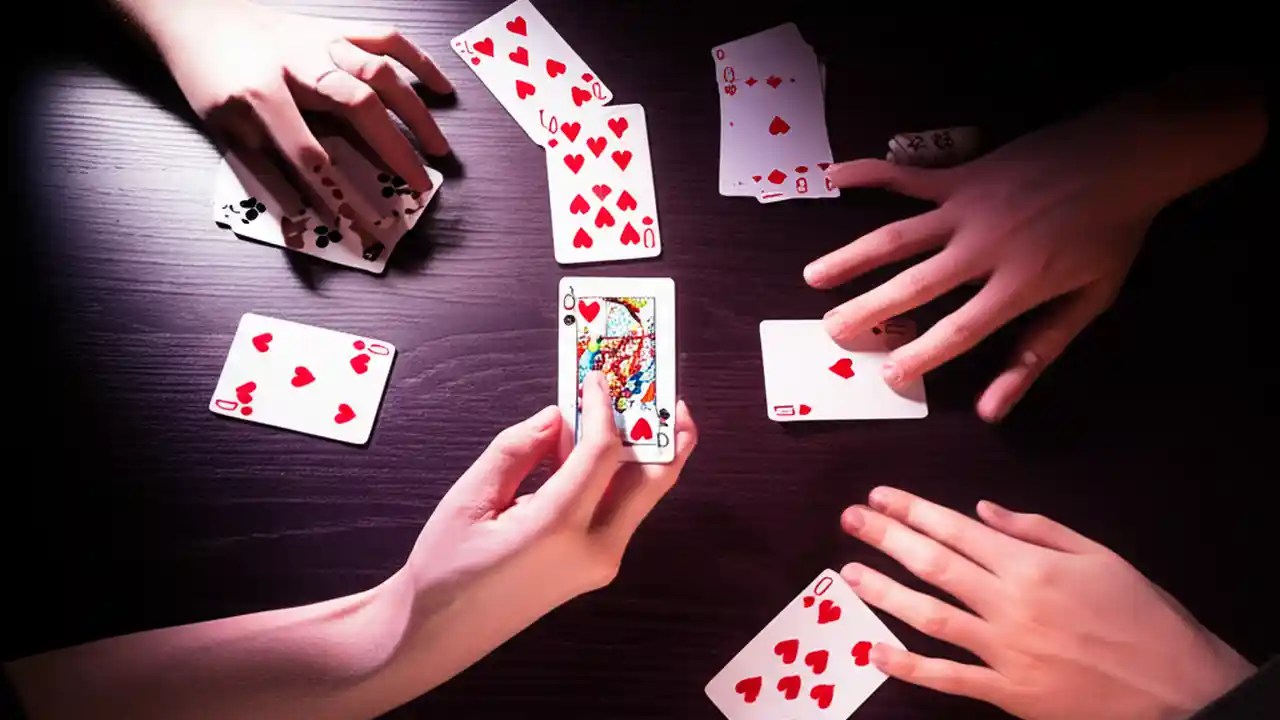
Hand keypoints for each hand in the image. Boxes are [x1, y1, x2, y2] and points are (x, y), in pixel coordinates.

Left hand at [135, 0, 451, 217]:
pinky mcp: (336, 29)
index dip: (331, 188)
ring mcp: (322, 42)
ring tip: (438, 148)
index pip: (304, 149)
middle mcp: (298, 63)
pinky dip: (419, 62)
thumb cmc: (210, 76)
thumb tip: (302, 213)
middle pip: (357, 104)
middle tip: (420, 184)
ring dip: (415, 112)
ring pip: (380, 71)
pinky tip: (442, 90)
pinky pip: (386, 39)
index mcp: (259, 93)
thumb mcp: (222, 128)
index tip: (357, 221)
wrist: (198, 15)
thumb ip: (263, 167)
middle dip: (393, 148)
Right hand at [398, 372, 696, 680]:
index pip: (604, 452)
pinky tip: (596, 449)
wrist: (438, 632)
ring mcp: (601, 563)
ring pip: (644, 496)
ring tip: (636, 413)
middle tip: (666, 395)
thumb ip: (517, 449)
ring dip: (645, 452)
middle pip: (654, 480)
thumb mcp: (470, 498)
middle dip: (668, 433)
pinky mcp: (597, 566)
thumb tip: (557, 417)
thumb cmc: (446, 570)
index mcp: (557, 529)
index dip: (605, 407)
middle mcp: (592, 550)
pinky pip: (621, 510)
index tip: (596, 377)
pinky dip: (620, 475)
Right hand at [807, 128, 1148, 422]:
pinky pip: (907, 176)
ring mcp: (967, 208)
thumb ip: (1038, 354)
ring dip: (851, 257)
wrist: (1126, 156)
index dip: (919, 356)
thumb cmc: (1110, 234)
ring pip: (897, 235)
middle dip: (867, 312)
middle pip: (914, 286)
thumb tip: (993, 409)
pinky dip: (869, 173)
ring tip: (814, 278)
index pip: (959, 330)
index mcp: (1018, 284)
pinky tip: (833, 174)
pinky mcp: (962, 175)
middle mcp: (983, 248)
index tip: (887, 376)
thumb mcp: (1088, 300)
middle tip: (831, 333)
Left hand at [839, 487, 1254, 718]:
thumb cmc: (1144, 616)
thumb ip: (1037, 529)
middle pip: (933, 564)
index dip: (913, 510)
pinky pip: (949, 677)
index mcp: (1032, 565)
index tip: (880, 496)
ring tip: (848, 572)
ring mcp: (1005, 650)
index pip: (957, 530)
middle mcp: (1011, 603)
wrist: (1179, 688)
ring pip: (930, 617)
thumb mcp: (1101, 556)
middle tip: (851, 519)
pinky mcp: (1008, 691)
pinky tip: (874, 651)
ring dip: (884, 592)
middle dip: (886, 537)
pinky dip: (908, 666)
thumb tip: (982, 510)